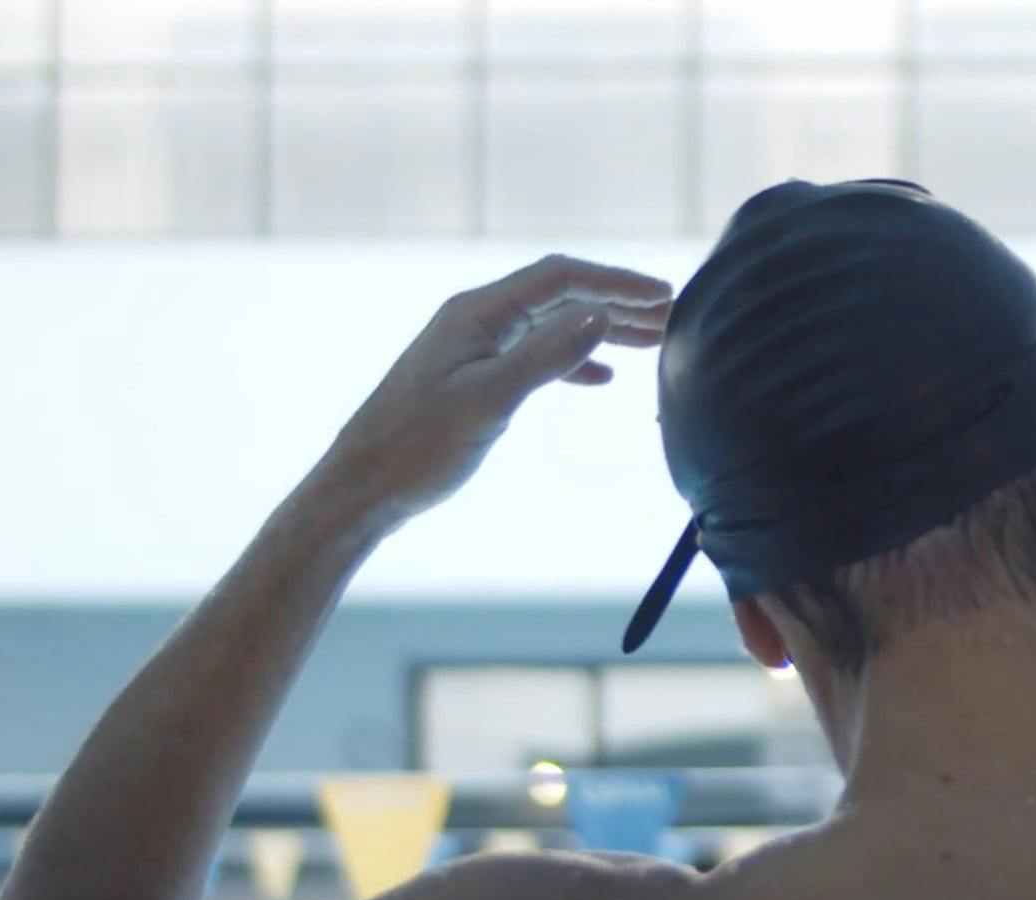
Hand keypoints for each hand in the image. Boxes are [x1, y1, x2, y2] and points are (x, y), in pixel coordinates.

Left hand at [308, 255, 672, 528]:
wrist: (363, 486)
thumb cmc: (417, 447)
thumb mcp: (489, 401)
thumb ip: (547, 355)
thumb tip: (599, 314)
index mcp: (477, 313)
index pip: (560, 277)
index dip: (616, 282)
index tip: (664, 295)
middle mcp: (476, 320)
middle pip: (560, 295)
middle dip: (617, 301)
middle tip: (673, 315)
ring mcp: (474, 348)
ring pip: (551, 324)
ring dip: (601, 329)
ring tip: (652, 340)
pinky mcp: (473, 378)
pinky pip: (534, 353)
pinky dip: (573, 359)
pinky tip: (601, 377)